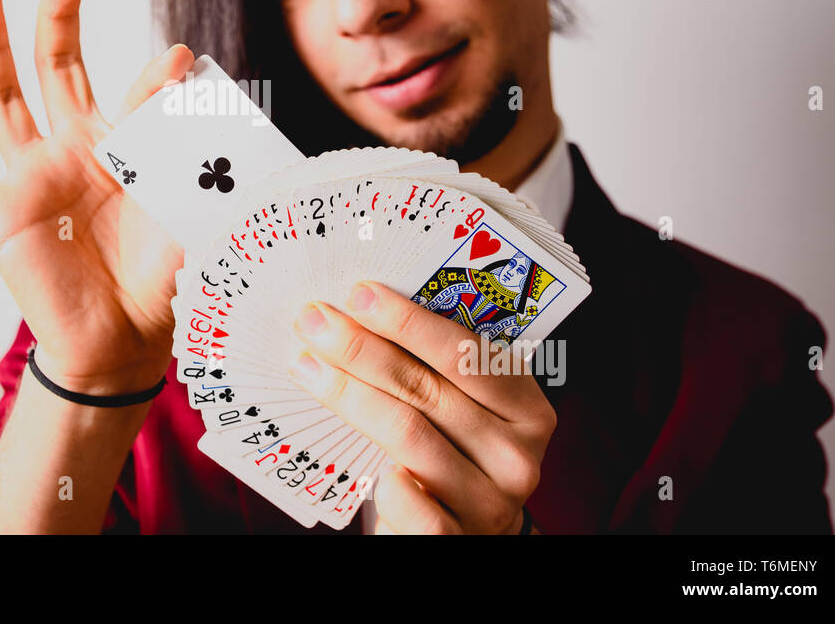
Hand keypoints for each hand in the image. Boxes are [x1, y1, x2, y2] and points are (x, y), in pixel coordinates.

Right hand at [0, 0, 193, 393]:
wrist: (127, 340)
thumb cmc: (161, 274)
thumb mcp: (177, 196)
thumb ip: (174, 131)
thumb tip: (178, 58)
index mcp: (120, 148)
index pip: (134, 96)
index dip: (155, 80)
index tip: (182, 59)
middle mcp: (70, 151)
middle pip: (57, 69)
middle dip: (59, 18)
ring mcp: (30, 179)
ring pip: (2, 103)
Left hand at [287, 281, 555, 533]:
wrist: (463, 533)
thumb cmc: (451, 454)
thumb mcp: (459, 410)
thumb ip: (431, 370)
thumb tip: (357, 311)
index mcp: (527, 409)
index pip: (466, 354)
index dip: (409, 321)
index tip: (358, 293)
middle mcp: (517, 455)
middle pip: (425, 389)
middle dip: (361, 348)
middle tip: (314, 321)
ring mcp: (491, 502)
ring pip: (407, 435)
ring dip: (347, 394)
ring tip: (306, 366)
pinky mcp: (457, 540)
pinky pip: (407, 500)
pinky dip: (378, 475)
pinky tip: (347, 452)